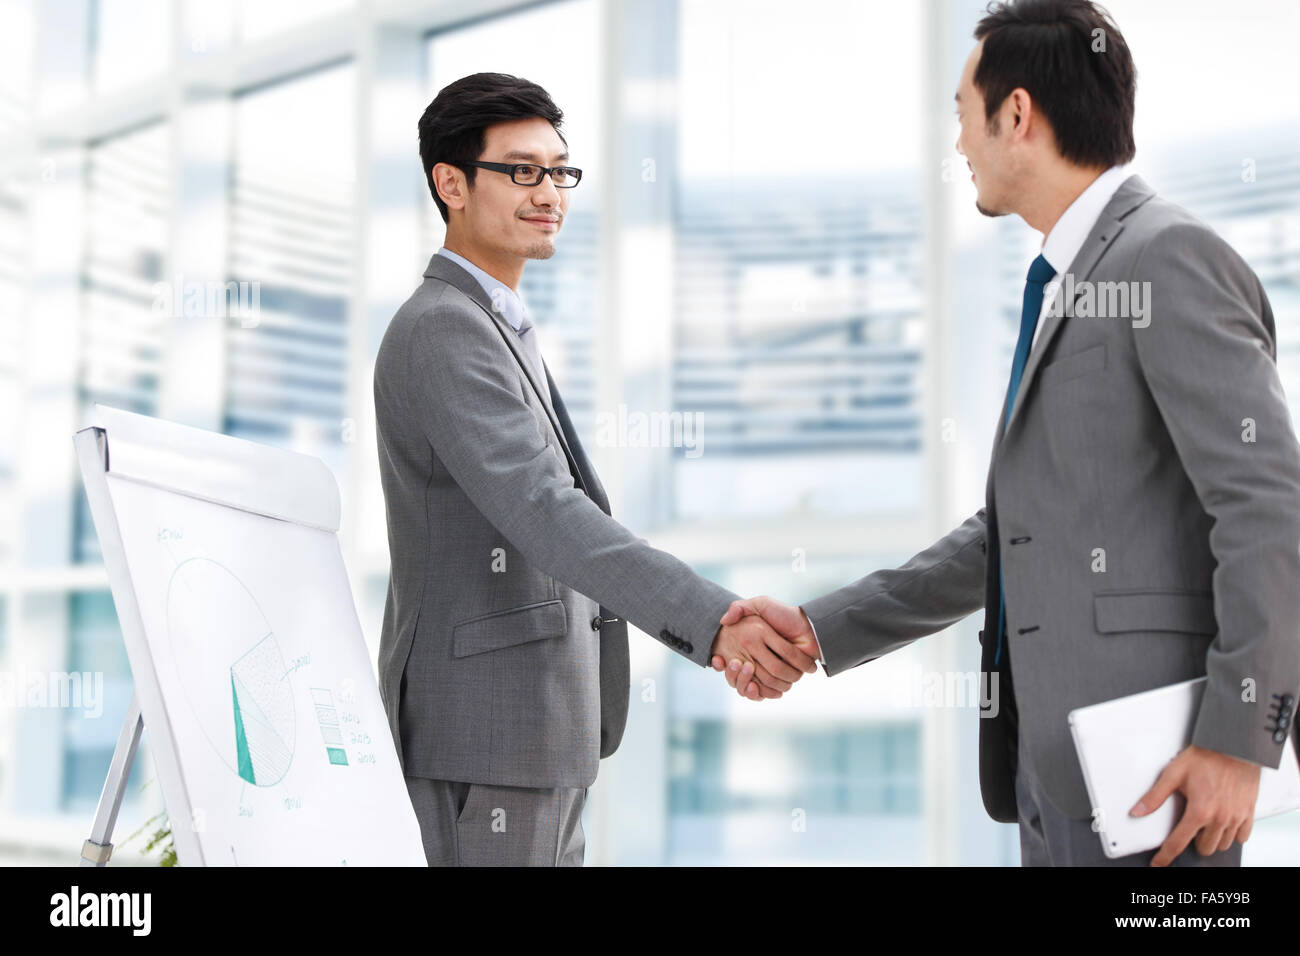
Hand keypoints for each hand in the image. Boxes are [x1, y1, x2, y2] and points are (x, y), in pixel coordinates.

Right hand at [712, 596, 820, 700]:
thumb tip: (723, 621)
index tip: (718, 660)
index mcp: (749, 647)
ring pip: (749, 687)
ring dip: (743, 682)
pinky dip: (759, 692)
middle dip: (733, 675)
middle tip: (734, 663)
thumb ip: (740, 607)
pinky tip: (753, 685)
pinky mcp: (781, 680)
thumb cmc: (785, 614)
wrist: (809, 626)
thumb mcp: (761, 604)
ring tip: (746, 670)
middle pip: (737, 678)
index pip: (729, 662)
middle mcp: (757, 661)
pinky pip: (765, 692)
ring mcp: (768, 672)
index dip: (720, 663)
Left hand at [1130, 744, 1261, 865]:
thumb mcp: (1173, 774)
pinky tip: (1223, 822)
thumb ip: (1154, 796)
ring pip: (1222, 844)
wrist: (1233, 746)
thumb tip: (1137, 811)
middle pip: (1204, 847)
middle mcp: (1220, 818)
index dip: (1166, 856)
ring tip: (1205, 820)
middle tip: (1189, 825)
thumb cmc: (1205, 757)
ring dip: (1212, 838)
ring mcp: (1236, 817)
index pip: (1178, 842)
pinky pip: (1242, 837)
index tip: (1159, 863)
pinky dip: (1232, 834)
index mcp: (1199, 811)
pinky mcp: (1248, 813)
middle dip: (1193, 841)